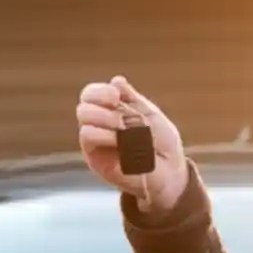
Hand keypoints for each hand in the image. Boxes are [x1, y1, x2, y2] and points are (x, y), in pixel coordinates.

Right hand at [76, 75, 188, 212]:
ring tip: (125, 128)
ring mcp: (96, 140)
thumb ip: (132, 98)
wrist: (168, 171)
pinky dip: (105, 134)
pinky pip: (88, 135)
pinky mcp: (94, 156)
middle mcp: (100, 123)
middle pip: (84, 102)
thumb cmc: (161, 144)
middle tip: (122, 114)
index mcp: (112, 110)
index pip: (92, 93)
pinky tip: (120, 141)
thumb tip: (116, 80)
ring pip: (83, 115)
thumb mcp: (150, 114)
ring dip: (106, 117)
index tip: (116, 96)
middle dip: (101, 101)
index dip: (100, 90)